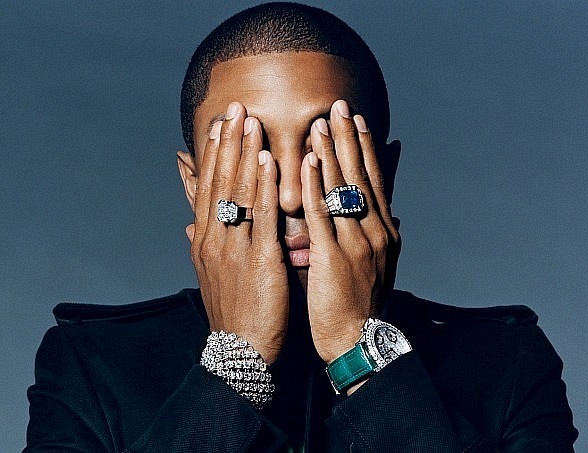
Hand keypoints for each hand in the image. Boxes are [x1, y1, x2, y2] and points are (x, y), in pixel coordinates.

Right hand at [178, 102, 288, 364]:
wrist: (241, 350)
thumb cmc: (233, 311)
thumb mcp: (210, 273)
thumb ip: (201, 242)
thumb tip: (189, 223)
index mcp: (205, 240)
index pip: (207, 188)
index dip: (213, 154)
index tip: (218, 125)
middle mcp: (215, 238)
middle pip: (220, 182)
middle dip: (227, 143)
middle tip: (233, 108)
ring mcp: (235, 247)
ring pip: (238, 193)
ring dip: (244, 154)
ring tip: (249, 120)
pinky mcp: (259, 260)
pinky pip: (262, 216)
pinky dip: (265, 186)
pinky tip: (269, 161)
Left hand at [301, 100, 400, 363]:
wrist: (359, 340)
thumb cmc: (361, 303)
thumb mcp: (379, 264)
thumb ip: (380, 233)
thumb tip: (392, 211)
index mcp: (385, 230)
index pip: (376, 179)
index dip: (366, 147)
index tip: (357, 120)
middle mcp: (377, 230)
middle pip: (362, 175)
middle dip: (350, 138)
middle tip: (340, 105)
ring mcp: (357, 242)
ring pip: (344, 188)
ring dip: (332, 152)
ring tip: (322, 121)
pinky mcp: (334, 256)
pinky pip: (323, 214)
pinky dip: (317, 185)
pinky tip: (311, 161)